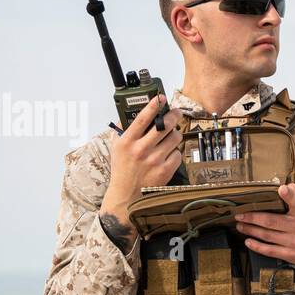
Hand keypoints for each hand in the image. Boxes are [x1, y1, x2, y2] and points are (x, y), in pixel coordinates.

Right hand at [100, 95, 184, 223]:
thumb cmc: (122, 170)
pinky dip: (174, 152)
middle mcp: (141, 150)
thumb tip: (135, 114)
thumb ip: (125, 131)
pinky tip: (167, 154)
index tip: (161, 98)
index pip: (143, 119)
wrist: (126, 195)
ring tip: (170, 137)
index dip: (154, 105)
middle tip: (175, 113)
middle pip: (165, 125)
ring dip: (175, 134)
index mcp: (127, 142)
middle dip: (173, 116)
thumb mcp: (117, 148)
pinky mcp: (165, 170)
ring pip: (175, 138)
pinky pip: (177, 153)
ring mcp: (154, 160)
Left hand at [234, 183, 294, 265]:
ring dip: (251, 230)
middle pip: (271, 221)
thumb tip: (283, 185)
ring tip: (240, 226)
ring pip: (267, 235)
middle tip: (239, 215)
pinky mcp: (290, 254)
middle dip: (252, 217)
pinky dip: (257, 246)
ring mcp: (294, 242)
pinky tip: (248, 241)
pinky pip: (270, 250)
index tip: (281, 189)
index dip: (289, 195)